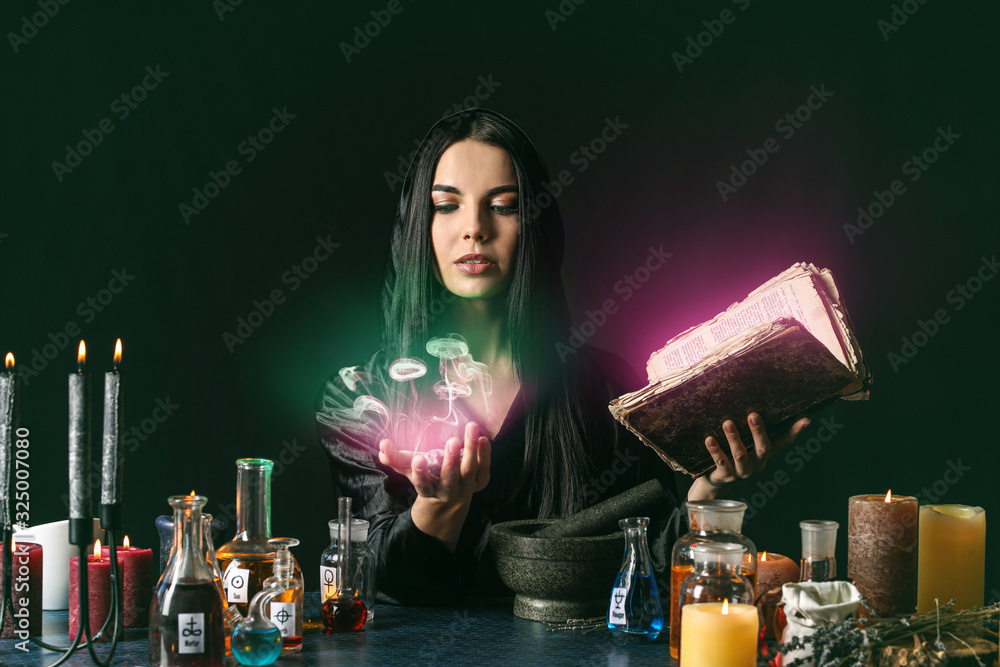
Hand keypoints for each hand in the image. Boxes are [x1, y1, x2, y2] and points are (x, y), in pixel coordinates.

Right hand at [378, 421, 490, 549]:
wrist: (450, 501)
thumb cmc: (428, 478)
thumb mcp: (410, 470)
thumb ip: (395, 458)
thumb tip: (382, 445)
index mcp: (428, 490)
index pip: (423, 485)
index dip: (421, 473)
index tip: (418, 459)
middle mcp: (447, 491)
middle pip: (450, 478)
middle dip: (451, 460)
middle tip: (453, 440)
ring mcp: (465, 488)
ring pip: (469, 471)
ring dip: (471, 450)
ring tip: (472, 428)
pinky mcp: (478, 483)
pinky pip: (483, 471)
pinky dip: (485, 456)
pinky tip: (484, 439)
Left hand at [687, 413, 810, 501]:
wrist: (716, 481)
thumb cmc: (734, 456)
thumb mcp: (748, 444)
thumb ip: (756, 430)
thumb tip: (767, 407)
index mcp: (764, 454)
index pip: (783, 442)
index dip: (794, 432)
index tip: (805, 420)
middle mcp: (756, 464)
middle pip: (762, 448)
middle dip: (758, 432)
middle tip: (753, 414)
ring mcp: (741, 472)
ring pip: (740, 455)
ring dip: (734, 438)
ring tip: (727, 423)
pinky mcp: (725, 476)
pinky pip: (721, 462)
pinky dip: (715, 450)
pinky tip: (709, 439)